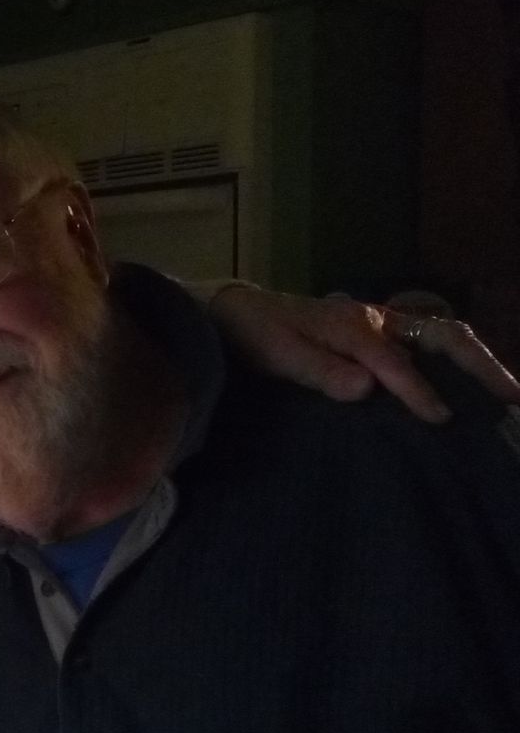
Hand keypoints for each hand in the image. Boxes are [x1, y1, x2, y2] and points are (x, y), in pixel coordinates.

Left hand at [208, 286, 519, 422]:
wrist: (239, 312)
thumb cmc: (258, 335)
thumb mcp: (279, 355)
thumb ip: (320, 371)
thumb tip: (367, 387)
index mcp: (353, 326)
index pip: (395, 363)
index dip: (418, 391)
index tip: (441, 420)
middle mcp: (377, 320)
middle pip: (442, 336)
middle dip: (480, 364)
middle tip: (512, 396)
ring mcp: (381, 324)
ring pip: (442, 338)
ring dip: (476, 362)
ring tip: (506, 393)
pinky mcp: (379, 334)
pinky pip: (427, 346)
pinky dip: (455, 363)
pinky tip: (468, 388)